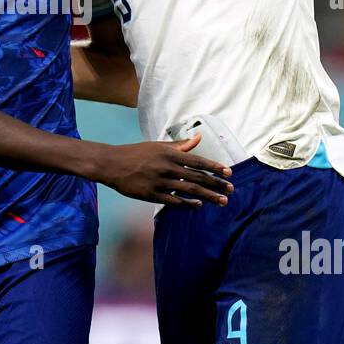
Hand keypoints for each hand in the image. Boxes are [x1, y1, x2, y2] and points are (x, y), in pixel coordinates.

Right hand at [92, 134, 232, 206]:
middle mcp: (167, 167)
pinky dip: (188, 204)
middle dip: (216, 184)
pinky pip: (174, 201)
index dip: (215, 167)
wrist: (112, 164)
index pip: (198, 161)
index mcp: (170, 154)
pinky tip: (198, 205)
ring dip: (208, 196)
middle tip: (231, 190)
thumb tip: (198, 138)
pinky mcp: (152, 195)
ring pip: (189, 191)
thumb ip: (180, 145)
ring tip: (221, 201)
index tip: (229, 173)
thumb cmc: (137, 153)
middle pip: (197, 177)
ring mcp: (160, 182)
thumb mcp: (158, 146)